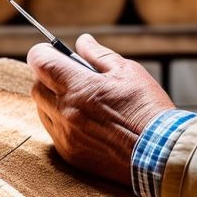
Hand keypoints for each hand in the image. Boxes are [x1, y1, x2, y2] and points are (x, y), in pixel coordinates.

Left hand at [26, 33, 176, 186]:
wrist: (160, 154)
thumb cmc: (147, 109)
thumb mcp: (127, 72)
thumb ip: (99, 55)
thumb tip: (82, 41)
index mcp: (78, 87)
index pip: (40, 62)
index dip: (42, 53)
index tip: (50, 52)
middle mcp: (65, 112)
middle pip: (36, 86)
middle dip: (47, 76)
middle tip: (68, 75)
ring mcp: (65, 135)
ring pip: (42, 110)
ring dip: (53, 100)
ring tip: (80, 100)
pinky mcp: (70, 154)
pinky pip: (54, 132)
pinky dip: (62, 122)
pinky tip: (85, 121)